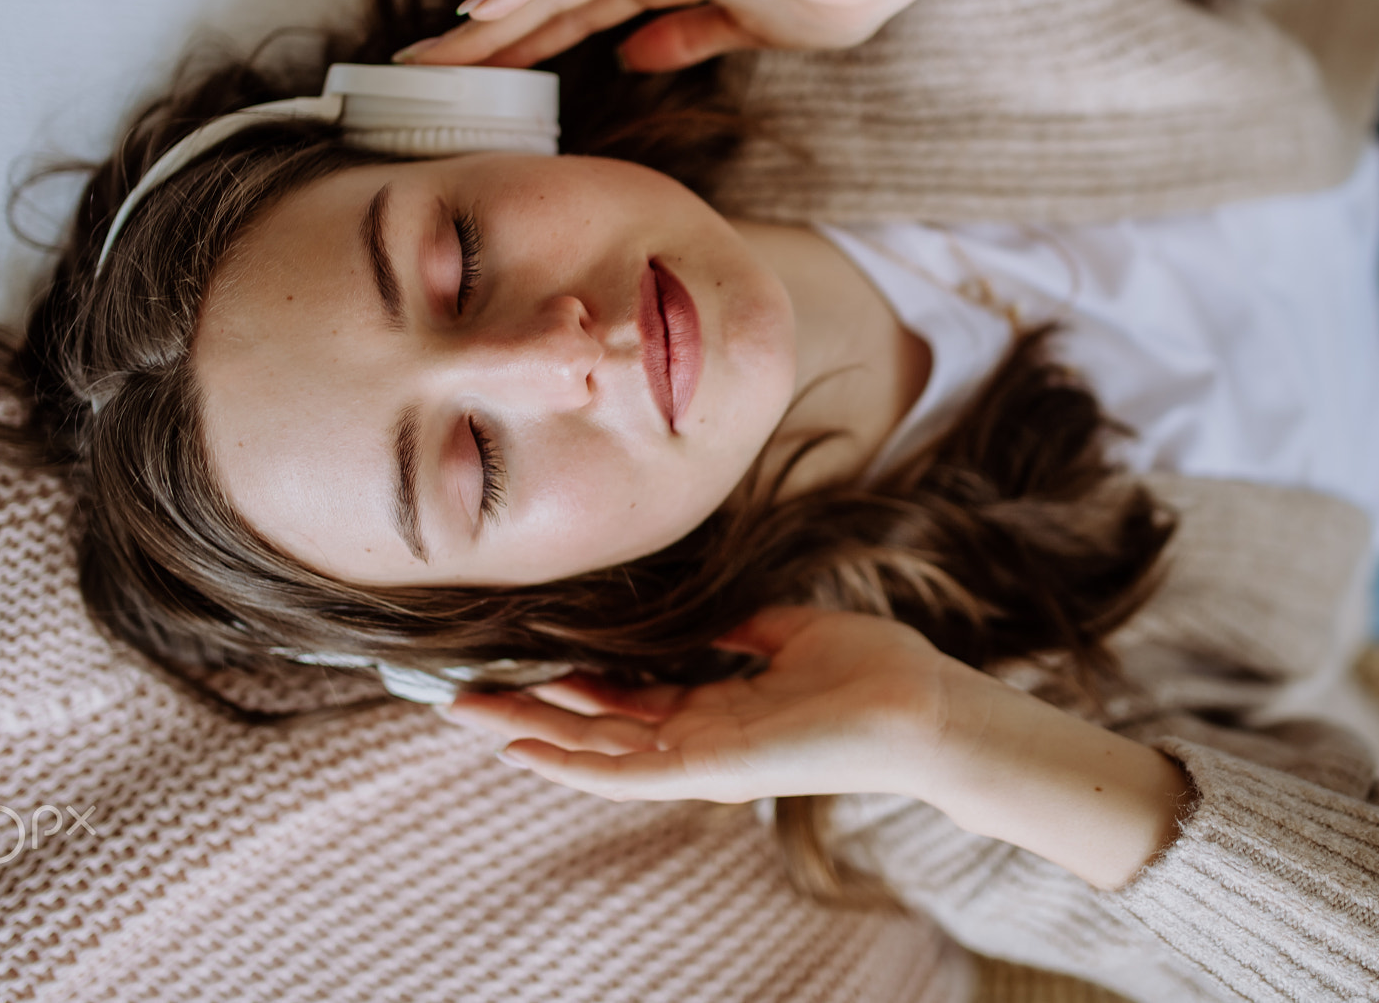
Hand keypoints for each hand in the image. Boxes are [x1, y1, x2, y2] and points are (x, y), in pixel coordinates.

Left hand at [397, 0, 1041, 71]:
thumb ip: (684, 37)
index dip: (522, 47)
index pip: (575, 16)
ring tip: (433, 52)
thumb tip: (632, 59)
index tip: (473, 83)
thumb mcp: (741, 31)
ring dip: (492, 16)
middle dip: (486, 40)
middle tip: (418, 72)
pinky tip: (490, 10)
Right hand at [439, 603, 1194, 889]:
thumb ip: (743, 626)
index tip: (512, 654)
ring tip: (463, 714)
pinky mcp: (710, 768)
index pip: (618, 696)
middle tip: (454, 692)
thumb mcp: (793, 630)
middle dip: (522, 709)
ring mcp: (699, 758)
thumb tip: (706, 608)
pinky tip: (522, 749)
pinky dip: (572, 762)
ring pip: (592, 751)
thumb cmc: (873, 669)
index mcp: (712, 703)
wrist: (924, 705)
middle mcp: (695, 736)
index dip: (562, 678)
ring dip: (526, 734)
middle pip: (589, 726)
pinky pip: (627, 771)